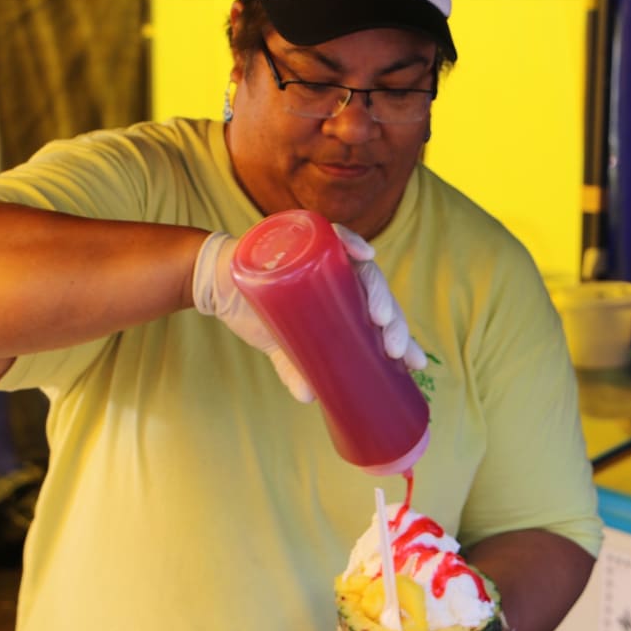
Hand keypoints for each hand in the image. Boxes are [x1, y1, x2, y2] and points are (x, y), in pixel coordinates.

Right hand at [192, 225, 425, 402]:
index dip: (402, 338)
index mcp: (345, 298)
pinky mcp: (304, 237)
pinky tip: (365, 254)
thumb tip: (310, 397)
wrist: (217, 286)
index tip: (414, 364)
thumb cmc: (257, 312)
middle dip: (392, 322)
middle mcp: (342, 274)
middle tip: (395, 349)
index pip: (381, 317)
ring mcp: (326, 253)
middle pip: (378, 294)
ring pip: (364, 268)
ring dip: (377, 290)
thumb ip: (297, 368)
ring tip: (382, 317)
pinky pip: (333, 234)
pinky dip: (351, 241)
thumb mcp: (280, 345)